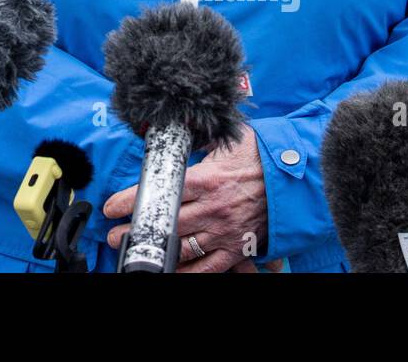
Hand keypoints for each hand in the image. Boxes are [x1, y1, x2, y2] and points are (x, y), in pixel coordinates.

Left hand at [103, 124, 268, 272]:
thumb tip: (175, 134)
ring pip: (183, 248)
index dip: (130, 201)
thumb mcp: (226, 141)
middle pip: (166, 224)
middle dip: (136, 231)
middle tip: (114, 235)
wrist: (295, 178)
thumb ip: (198, 142)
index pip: (160, 192)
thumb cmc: (260, 156)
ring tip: (135, 251)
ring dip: (156, 251)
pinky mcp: (237, 247)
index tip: (111, 206)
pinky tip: (172, 270)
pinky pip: (209, 266)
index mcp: (205, 180)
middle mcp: (212, 209)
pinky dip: (189, 272)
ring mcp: (224, 231)